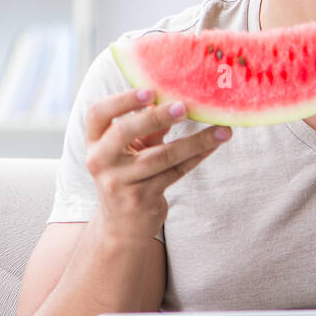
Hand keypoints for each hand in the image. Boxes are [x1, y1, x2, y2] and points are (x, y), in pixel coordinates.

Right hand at [85, 89, 230, 240]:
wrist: (123, 225)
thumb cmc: (130, 175)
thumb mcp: (131, 149)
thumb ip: (147, 127)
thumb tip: (176, 98)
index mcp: (94, 142)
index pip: (97, 114)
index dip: (122, 100)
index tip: (150, 90)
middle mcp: (100, 161)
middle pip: (123, 132)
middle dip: (155, 117)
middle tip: (184, 107)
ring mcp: (119, 182)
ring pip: (160, 156)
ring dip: (194, 141)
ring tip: (221, 130)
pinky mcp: (141, 198)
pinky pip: (174, 172)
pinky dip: (197, 157)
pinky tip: (214, 145)